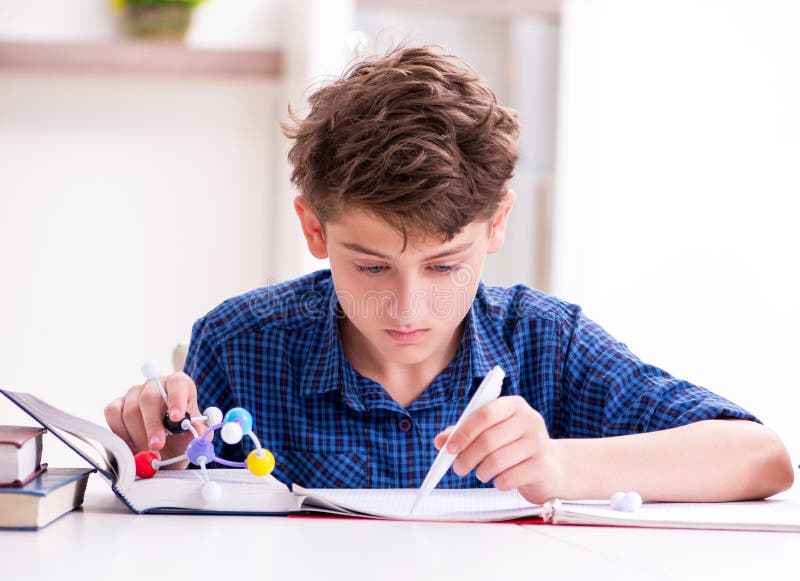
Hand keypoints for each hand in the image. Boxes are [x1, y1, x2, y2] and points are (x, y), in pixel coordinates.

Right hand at [104, 372, 203, 468]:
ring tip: (148, 450)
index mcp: (179, 385)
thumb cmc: (180, 439)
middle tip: (157, 445)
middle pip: (150, 398)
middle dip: (153, 425)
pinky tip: (132, 444)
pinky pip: (113, 414)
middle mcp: (156, 385)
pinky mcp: (117, 404)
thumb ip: (197, 433)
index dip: (177, 399)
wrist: (163, 451)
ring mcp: (135, 393)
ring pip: (131, 410)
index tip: (177, 419)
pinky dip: (121, 432)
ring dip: (139, 435)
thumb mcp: (193, 437)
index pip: (178, 383)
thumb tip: (198, 432)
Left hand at [433, 395, 563, 503]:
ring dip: (482, 472)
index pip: (484, 414)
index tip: (449, 448)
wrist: (552, 467)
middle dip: (467, 457)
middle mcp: (529, 419)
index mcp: (514, 405)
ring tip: (481, 473)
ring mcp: (539, 442)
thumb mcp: (492, 434)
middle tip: (458, 468)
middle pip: (488, 440)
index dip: (464, 432)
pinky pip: (509, 478)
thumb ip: (465, 434)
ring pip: (496, 461)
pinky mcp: (543, 465)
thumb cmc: (515, 447)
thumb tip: (440, 441)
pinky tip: (500, 480)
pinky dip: (498, 482)